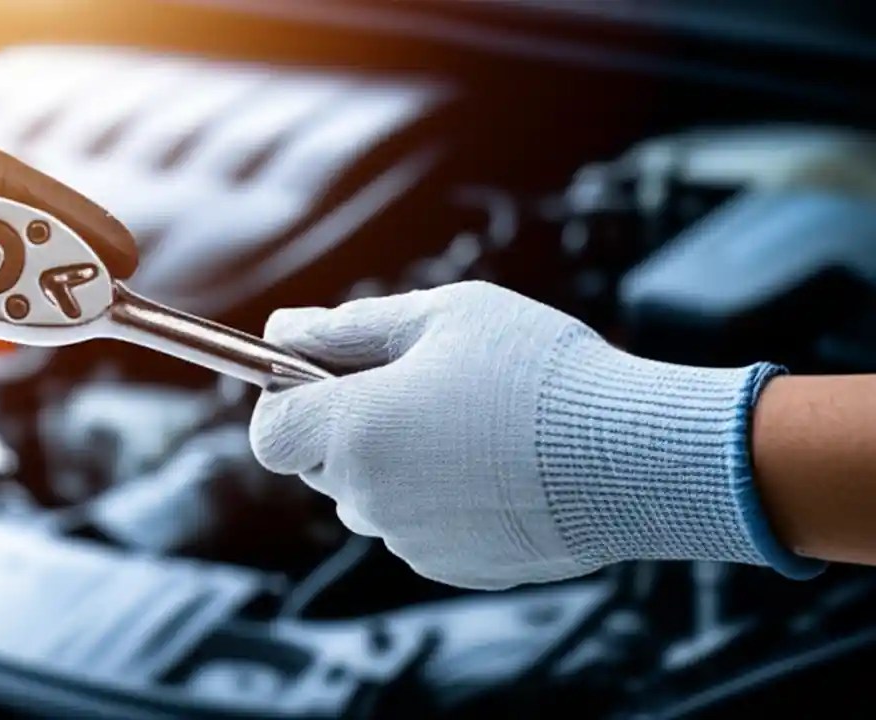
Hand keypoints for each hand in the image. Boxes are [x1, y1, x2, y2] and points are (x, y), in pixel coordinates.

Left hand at [250, 281, 798, 589]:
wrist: (636, 458)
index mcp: (356, 430)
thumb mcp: (443, 317)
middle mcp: (370, 498)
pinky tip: (495, 464)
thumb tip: (281, 330)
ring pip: (371, 496)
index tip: (327, 374)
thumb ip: (349, 327)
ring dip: (395, 461)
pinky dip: (437, 497)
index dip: (288, 399)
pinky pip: (417, 526)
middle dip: (350, 424)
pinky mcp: (451, 568)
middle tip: (418, 384)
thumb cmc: (541, 375)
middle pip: (320, 463)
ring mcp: (410, 541)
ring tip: (470, 422)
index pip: (271, 431)